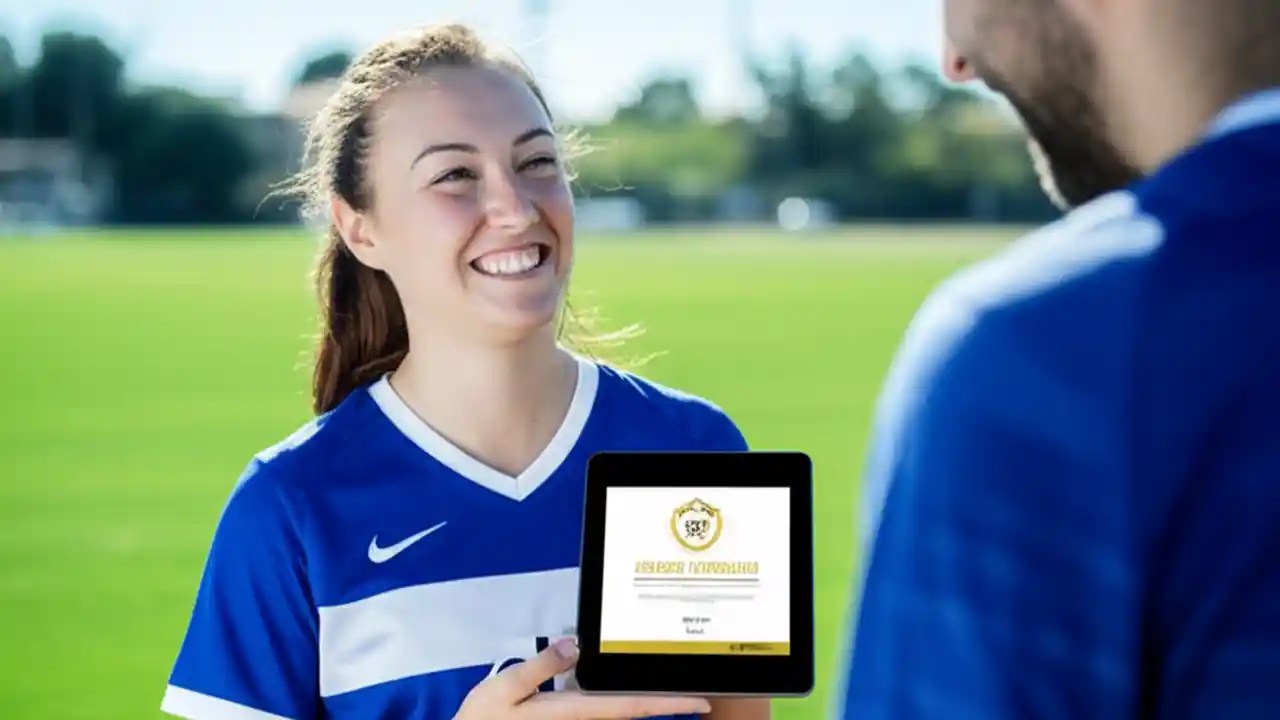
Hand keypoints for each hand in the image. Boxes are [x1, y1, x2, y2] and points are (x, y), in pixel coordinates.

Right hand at [454, 638, 710, 718]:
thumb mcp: (503, 689)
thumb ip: (541, 666)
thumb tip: (574, 645)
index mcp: (571, 712)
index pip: (631, 707)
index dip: (669, 705)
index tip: (701, 701)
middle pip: (632, 715)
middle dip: (664, 704)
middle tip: (699, 693)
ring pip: (618, 718)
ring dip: (644, 707)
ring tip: (672, 692)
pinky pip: (601, 717)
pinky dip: (620, 709)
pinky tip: (625, 698)